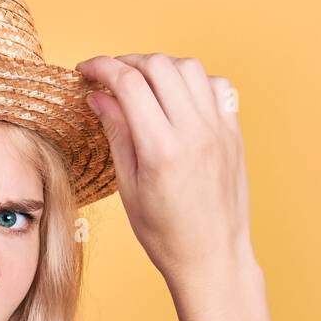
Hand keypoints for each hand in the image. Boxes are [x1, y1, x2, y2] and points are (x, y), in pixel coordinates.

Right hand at [76, 54, 253, 285]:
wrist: (213, 257)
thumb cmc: (166, 234)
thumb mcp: (129, 188)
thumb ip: (117, 135)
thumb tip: (99, 96)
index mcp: (162, 150)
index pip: (128, 84)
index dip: (102, 68)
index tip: (86, 70)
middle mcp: (194, 132)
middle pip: (159, 66)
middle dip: (128, 62)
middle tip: (110, 76)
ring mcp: (219, 130)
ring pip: (190, 67)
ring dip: (161, 66)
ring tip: (143, 83)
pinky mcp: (234, 133)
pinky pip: (217, 86)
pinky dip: (194, 80)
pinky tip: (178, 96)